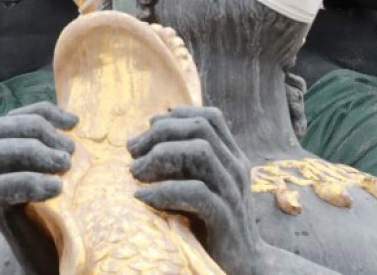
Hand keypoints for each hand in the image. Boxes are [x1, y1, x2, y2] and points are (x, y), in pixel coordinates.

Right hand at [0, 102, 77, 274]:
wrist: (57, 256)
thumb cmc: (68, 209)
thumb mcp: (70, 172)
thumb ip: (68, 147)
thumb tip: (83, 120)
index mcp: (15, 149)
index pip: (17, 115)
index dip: (44, 111)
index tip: (74, 122)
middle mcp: (0, 165)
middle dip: (36, 129)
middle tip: (69, 150)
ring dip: (34, 152)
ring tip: (65, 166)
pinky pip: (1, 187)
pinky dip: (30, 182)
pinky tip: (57, 187)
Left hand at [127, 106, 263, 274]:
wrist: (244, 264)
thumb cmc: (211, 223)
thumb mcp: (200, 185)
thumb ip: (183, 163)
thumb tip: (141, 141)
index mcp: (232, 157)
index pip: (210, 117)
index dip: (177, 115)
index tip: (149, 127)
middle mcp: (235, 169)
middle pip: (200, 128)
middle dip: (160, 132)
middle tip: (132, 151)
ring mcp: (232, 192)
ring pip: (200, 151)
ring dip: (160, 156)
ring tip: (135, 172)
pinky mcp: (224, 218)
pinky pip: (195, 192)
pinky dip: (163, 190)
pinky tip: (141, 197)